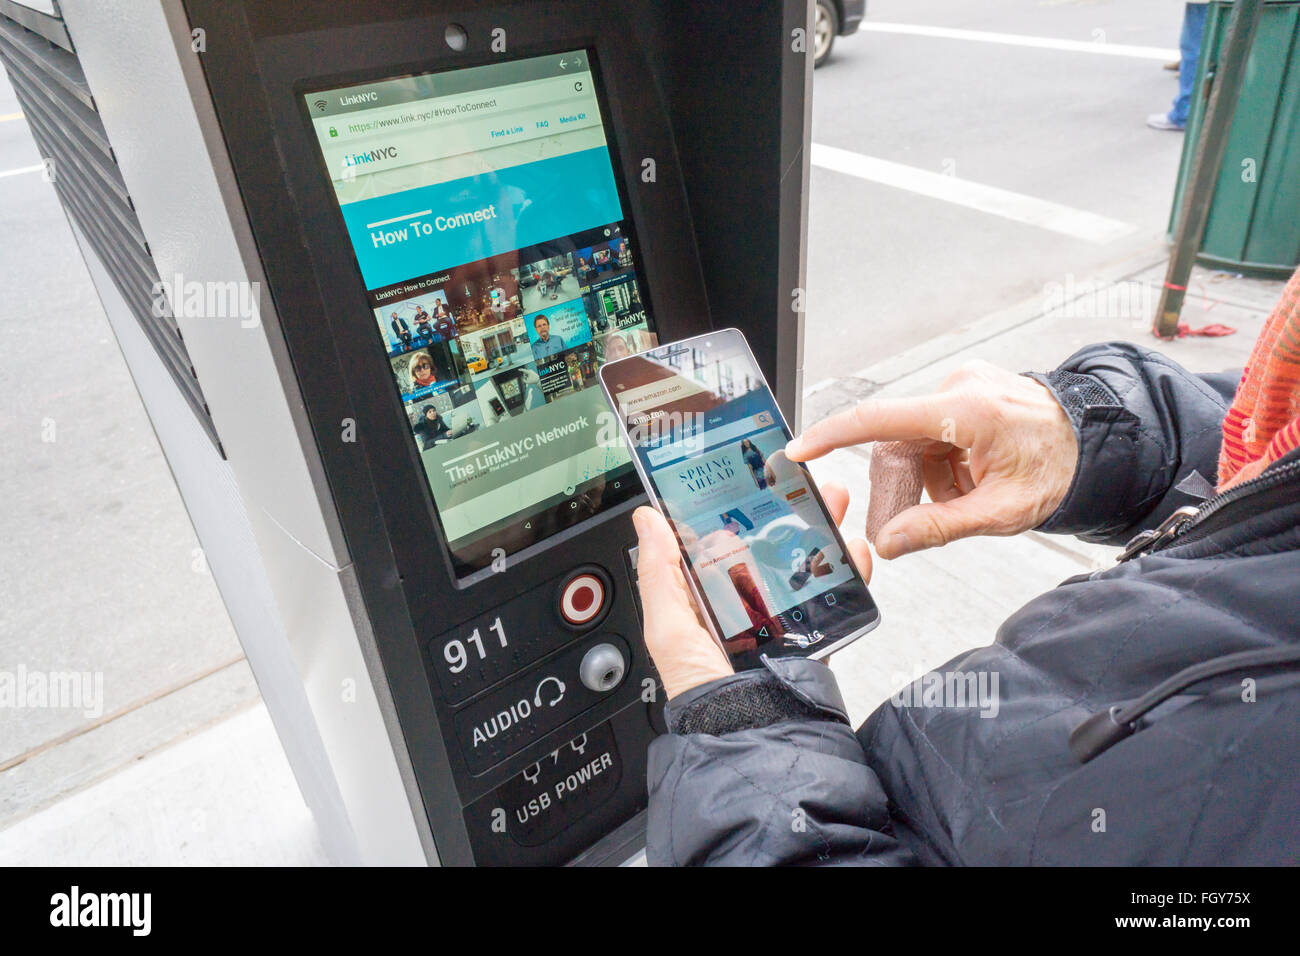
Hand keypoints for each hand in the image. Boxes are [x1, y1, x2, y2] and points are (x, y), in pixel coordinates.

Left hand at [632, 483, 871, 699]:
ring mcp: (779, 617)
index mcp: (702, 600)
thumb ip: (658, 572)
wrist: (754, 730)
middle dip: (784, 510)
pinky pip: (831, 593)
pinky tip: (853, 549)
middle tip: (797, 480)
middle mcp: (740, 605)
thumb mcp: (668, 626)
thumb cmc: (702, 687)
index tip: (746, 477)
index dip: (731, 509)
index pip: (715, 543)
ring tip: (830, 500)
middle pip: (765, 545)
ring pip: (801, 561)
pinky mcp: (811, 631)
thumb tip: (646, 520)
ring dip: (819, 528)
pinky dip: (847, 568)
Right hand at [786, 361, 1076, 558]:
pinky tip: (969, 477)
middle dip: (903, 487)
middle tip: (915, 524)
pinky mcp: (964, 389)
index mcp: (969, 411)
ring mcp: (962, 384)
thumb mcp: (1002, 512)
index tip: (799, 450)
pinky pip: (930, 432)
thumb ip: (939, 526)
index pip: (881, 419)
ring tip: (967, 494)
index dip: (833, 435)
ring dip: (927, 477)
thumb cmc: (1058, 470)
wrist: (1097, 441)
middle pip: (896, 444)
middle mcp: (960, 388)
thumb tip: (889, 543)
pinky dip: (940, 463)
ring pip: (912, 442)